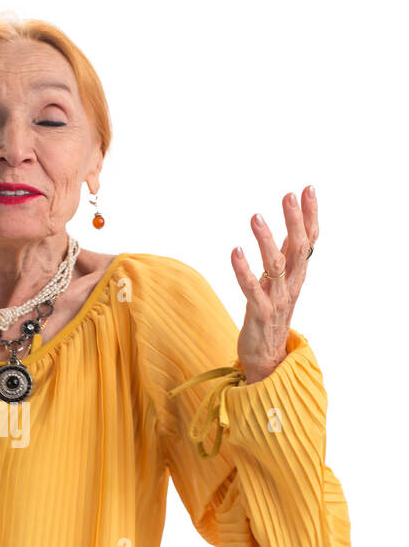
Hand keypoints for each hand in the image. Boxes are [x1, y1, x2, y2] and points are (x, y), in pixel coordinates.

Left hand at [231, 186, 318, 382]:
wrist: (266, 357)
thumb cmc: (271, 315)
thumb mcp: (281, 282)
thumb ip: (286, 258)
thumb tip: (290, 231)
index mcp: (297, 276)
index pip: (309, 241)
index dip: (309, 215)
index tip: (308, 189)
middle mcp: (291, 285)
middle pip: (298, 249)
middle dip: (294, 221)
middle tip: (288, 196)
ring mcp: (277, 300)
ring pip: (276, 266)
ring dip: (266, 241)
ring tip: (256, 217)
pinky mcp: (260, 314)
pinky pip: (252, 290)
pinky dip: (243, 271)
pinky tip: (235, 252)